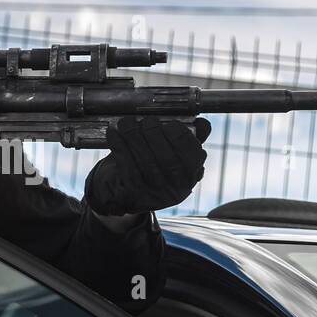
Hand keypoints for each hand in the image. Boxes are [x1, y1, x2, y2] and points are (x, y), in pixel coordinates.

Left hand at [84, 116, 210, 215]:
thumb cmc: (154, 165)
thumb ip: (189, 138)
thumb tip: (202, 123)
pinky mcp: (132, 194)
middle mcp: (175, 190)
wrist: (125, 192)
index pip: (193, 156)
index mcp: (190, 176)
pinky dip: (119, 146)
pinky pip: (126, 167)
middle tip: (146, 121)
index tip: (171, 124)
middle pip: (167, 159)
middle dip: (155, 134)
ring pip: (146, 162)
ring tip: (126, 122)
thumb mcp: (174, 155)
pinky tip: (113, 133)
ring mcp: (153, 194)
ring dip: (134, 136)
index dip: (182, 137)